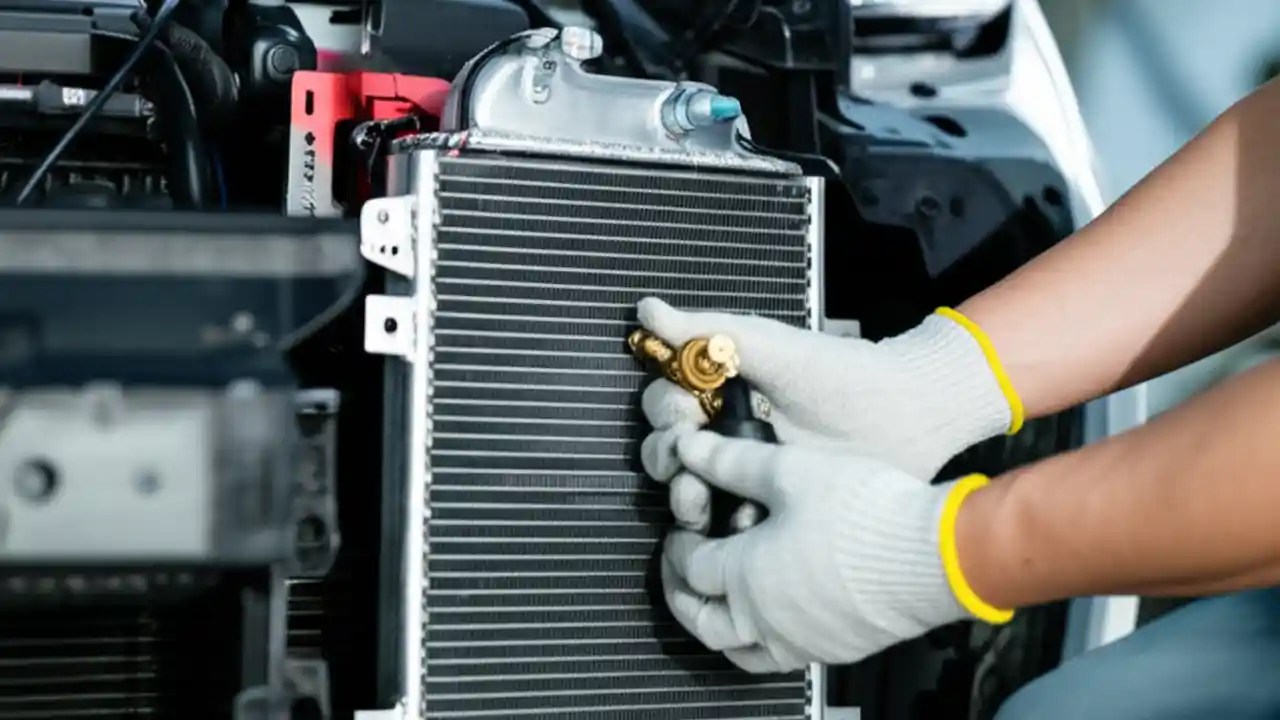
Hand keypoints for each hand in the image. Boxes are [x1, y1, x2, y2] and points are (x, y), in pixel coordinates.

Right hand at [637, 297, 1017, 529]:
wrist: (905, 416)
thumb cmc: (838, 374)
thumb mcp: (770, 347)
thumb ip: (707, 329)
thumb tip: (644, 307)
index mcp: (721, 393)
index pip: (665, 403)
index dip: (664, 410)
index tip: (683, 412)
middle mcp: (726, 434)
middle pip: (667, 452)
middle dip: (665, 459)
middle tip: (685, 462)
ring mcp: (748, 477)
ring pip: (689, 492)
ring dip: (682, 498)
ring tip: (697, 503)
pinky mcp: (772, 514)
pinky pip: (730, 528)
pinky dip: (722, 529)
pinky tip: (735, 525)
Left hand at [660, 431, 985, 672]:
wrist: (934, 557)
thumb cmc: (863, 513)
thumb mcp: (789, 471)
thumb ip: (731, 460)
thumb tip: (689, 447)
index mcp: (743, 576)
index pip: (690, 566)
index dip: (678, 543)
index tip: (682, 526)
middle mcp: (762, 620)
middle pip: (703, 621)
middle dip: (682, 596)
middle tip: (680, 573)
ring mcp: (799, 641)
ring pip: (738, 650)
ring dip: (717, 627)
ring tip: (719, 603)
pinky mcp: (833, 649)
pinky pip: (779, 657)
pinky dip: (759, 640)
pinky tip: (774, 612)